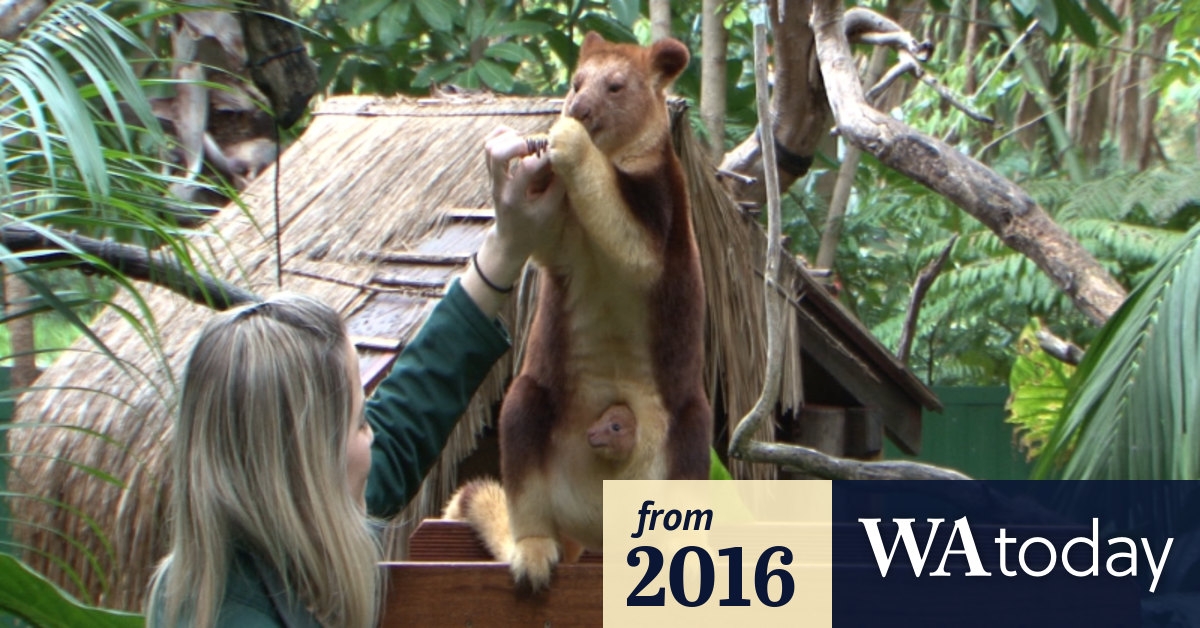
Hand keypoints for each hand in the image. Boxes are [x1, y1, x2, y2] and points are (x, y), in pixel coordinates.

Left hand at [485, 126, 565, 263]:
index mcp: (514, 199)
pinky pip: (489, 144)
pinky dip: (504, 136)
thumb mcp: (550, 212)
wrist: (510, 239)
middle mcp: (498, 186)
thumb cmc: (533, 228)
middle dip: (521, 142)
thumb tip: (565, 160)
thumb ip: (558, 186)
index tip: (559, 156)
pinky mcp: (491, 171)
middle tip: (538, 147)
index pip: (526, 167)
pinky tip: (521, 141)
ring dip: (512, 138)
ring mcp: (492, 178)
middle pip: (497, 153)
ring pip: (490, 146)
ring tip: (530, 145)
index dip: (545, 157)